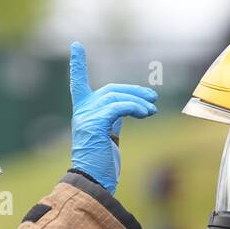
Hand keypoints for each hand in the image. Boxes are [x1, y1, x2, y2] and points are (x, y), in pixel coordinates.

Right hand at [69, 42, 157, 193]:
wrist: (93, 182)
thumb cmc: (101, 164)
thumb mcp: (108, 135)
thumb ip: (113, 117)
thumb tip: (132, 105)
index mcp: (82, 113)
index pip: (77, 83)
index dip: (77, 65)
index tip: (76, 45)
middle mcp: (82, 112)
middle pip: (110, 90)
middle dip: (134, 92)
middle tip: (153, 99)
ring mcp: (86, 117)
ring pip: (116, 97)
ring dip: (139, 102)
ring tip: (152, 111)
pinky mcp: (95, 123)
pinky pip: (118, 107)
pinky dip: (135, 107)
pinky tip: (146, 114)